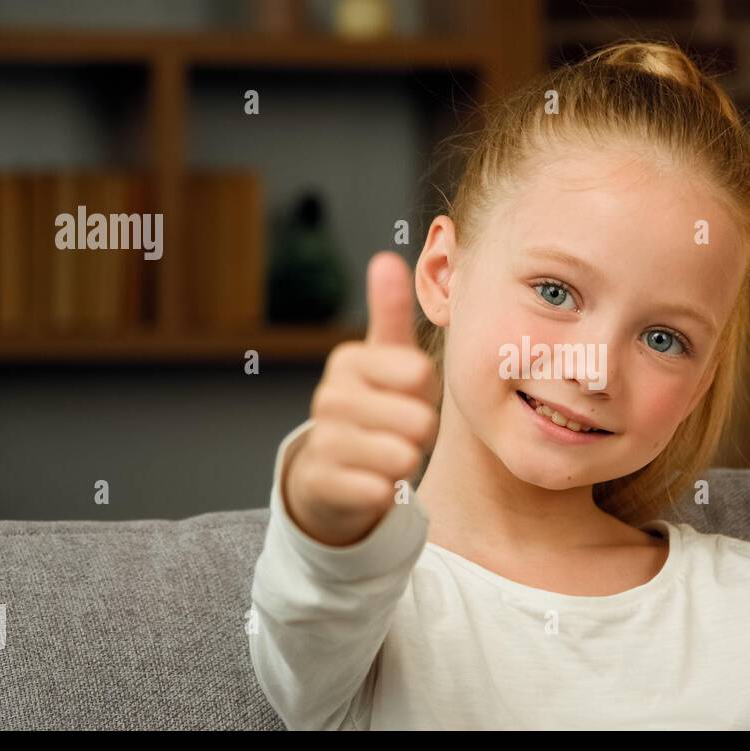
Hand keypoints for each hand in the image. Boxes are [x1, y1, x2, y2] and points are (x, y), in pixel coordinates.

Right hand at [283, 251, 439, 547]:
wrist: (329, 471)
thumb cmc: (375, 405)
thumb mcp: (386, 358)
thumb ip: (390, 312)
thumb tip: (385, 257)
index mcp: (349, 360)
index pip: (419, 372)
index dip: (428, 392)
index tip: (410, 393)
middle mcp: (330, 396)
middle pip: (418, 420)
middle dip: (422, 433)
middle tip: (404, 432)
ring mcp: (323, 441)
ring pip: (402, 458)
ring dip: (407, 463)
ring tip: (389, 455)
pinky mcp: (321, 484)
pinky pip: (380, 493)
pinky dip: (387, 493)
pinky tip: (374, 483)